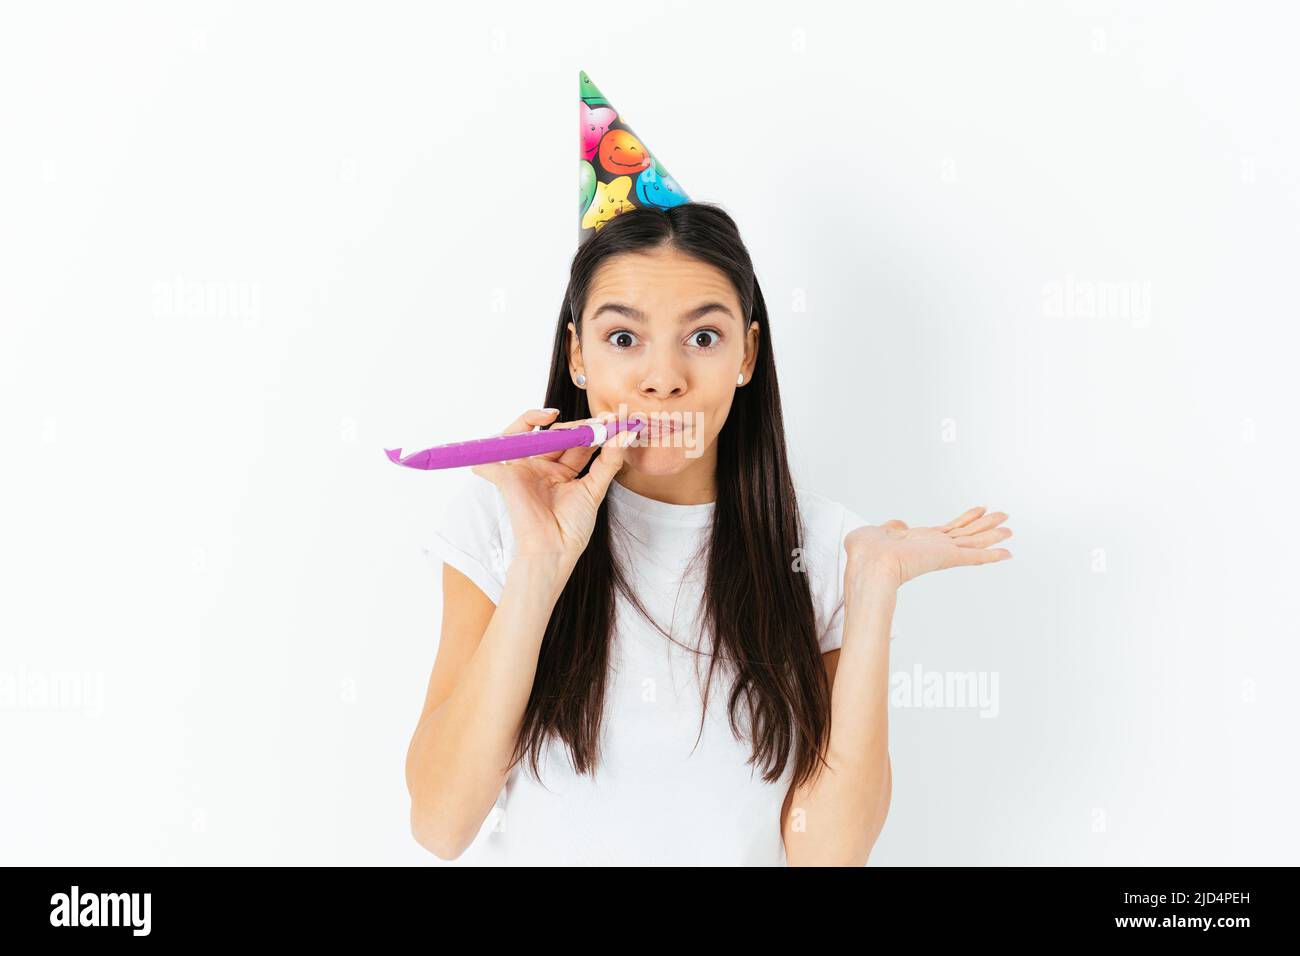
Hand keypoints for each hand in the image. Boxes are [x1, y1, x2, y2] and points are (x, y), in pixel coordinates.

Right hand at [470, 408, 640, 566]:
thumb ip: (609, 462)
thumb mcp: (595, 490)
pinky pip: (494, 455)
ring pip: (527, 432)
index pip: (578, 441)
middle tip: (594, 423)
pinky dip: (492, 446)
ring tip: (557, 418)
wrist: (554, 550)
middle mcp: (543, 466)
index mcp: (563, 470)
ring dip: (539, 419)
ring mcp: (525, 469)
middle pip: (556, 434)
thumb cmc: (572, 527)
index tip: (612, 422)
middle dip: (575, 425)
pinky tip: (524, 426)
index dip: (593, 430)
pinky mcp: (508, 476)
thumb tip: (624, 435)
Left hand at [845, 506, 1012, 589]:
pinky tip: (1007, 553)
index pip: (948, 529)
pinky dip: (991, 555)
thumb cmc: (866, 553)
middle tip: (1005, 517)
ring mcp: (942, 553)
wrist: (869, 565)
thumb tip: (898, 525)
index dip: (964, 519)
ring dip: (993, 535)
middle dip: (985, 525)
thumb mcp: (876, 532)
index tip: (979, 511)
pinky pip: (974, 556)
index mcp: (920, 541)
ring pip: (974, 541)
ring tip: (1010, 529)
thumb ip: (891, 528)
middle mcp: (934, 547)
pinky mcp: (946, 558)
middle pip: (967, 533)